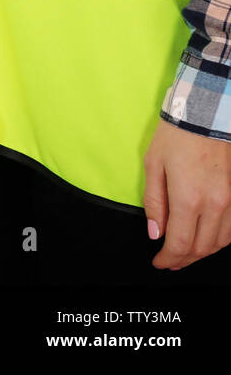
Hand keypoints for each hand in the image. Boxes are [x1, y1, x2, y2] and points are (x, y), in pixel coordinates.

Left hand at [143, 119, 230, 269]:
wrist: (205, 115)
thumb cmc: (176, 137)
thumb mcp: (153, 166)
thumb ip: (154, 203)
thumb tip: (155, 232)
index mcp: (188, 198)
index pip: (180, 243)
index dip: (168, 258)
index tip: (159, 262)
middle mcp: (214, 204)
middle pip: (202, 247)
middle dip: (184, 259)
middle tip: (170, 261)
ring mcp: (230, 201)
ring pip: (220, 242)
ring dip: (202, 252)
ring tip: (186, 254)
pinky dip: (219, 240)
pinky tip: (206, 239)